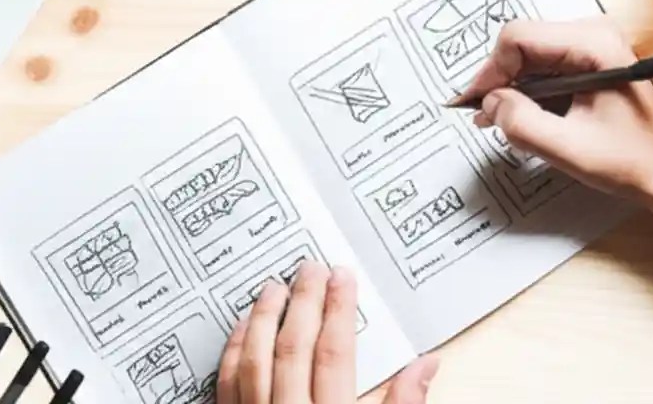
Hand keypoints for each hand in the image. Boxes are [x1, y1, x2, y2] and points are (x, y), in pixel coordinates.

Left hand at [216, 262, 440, 402]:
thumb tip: (426, 365)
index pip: (335, 353)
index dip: (339, 309)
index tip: (343, 276)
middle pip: (293, 347)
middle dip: (303, 301)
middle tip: (309, 266)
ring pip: (252, 360)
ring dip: (262, 318)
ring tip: (272, 287)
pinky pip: (226, 386)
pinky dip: (232, 352)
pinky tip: (241, 330)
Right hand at [457, 18, 652, 199]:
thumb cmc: (630, 161)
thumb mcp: (567, 148)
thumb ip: (520, 123)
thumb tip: (489, 102)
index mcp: (593, 45)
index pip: (518, 38)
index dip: (490, 71)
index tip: (477, 104)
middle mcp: (593, 34)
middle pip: (521, 43)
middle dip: (499, 80)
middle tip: (484, 116)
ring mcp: (592, 46)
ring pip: (529, 56)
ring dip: (511, 88)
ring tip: (502, 121)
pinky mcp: (590, 61)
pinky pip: (543, 67)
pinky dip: (528, 91)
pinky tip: (524, 118)